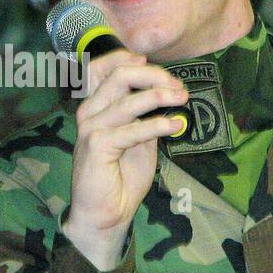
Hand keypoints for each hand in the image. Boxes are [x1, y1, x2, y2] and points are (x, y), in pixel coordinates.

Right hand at [62, 49, 186, 269]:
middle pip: (120, 76)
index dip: (127, 58)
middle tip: (178, 87)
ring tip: (183, 99)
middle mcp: (89, 112)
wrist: (105, 214)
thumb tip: (168, 96)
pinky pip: (134, 128)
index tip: (155, 64)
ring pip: (128, 99)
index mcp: (95, 107)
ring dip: (161, 95)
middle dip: (154, 75)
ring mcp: (91, 128)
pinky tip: (176, 124)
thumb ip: (145, 117)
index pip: (103, 68)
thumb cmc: (120, 178)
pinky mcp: (98, 145)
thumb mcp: (138, 140)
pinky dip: (159, 124)